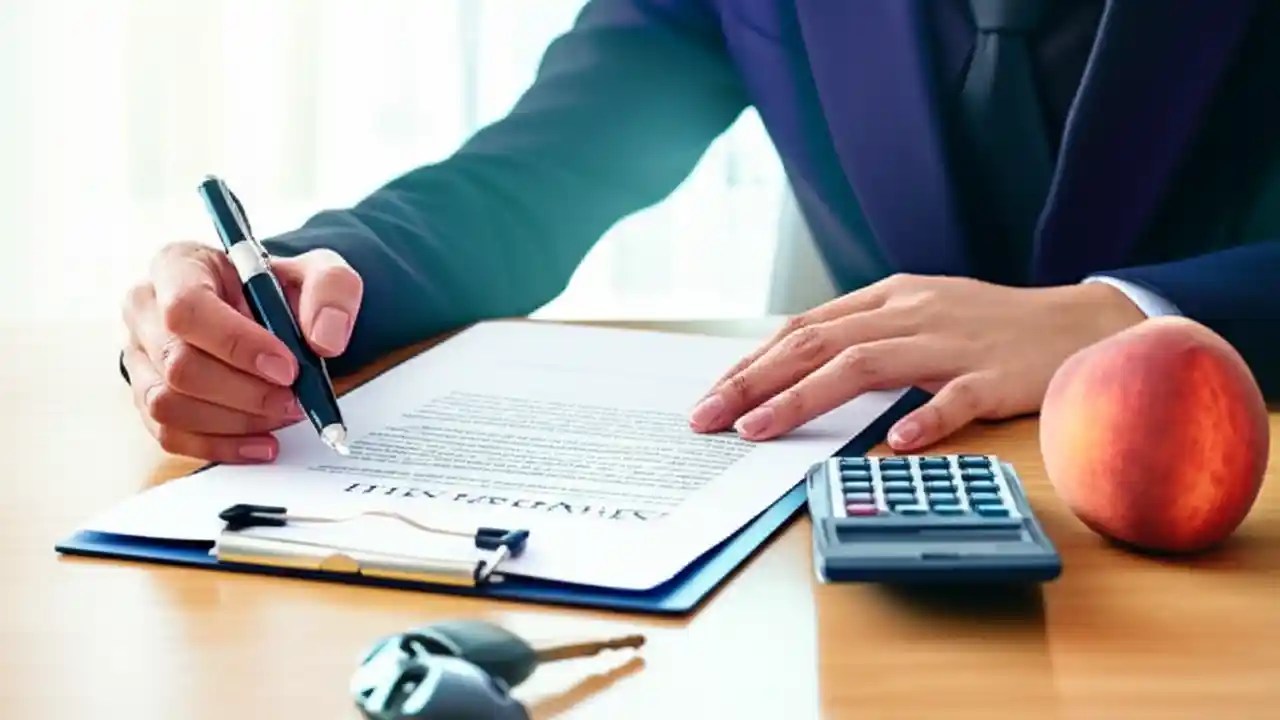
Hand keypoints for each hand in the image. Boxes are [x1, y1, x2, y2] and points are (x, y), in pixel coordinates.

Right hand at [121, 242, 362, 462]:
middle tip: (295, 400)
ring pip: (169, 405)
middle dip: (246, 392)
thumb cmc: (280, 289)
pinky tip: (263, 443)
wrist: (268, 312)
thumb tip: (325, 340)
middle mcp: (145, 310)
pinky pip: (170, 435)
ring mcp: (140, 357)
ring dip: (236, 421)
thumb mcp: (319, 271)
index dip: (236, 345)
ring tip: (283, 414)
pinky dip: (221, 446)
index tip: (287, 367)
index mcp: (177, 266)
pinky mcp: (146, 397)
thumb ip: (332, 290)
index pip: (186, 309)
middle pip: (178, 364)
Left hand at [688, 274, 1145, 450]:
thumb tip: (796, 372)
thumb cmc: (991, 329)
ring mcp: (954, 342)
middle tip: (708, 416)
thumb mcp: (920, 318)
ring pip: (866, 364)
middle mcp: (912, 312)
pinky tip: (895, 444)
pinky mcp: (997, 374)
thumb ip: (865, 338)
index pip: (804, 328)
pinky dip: (924, 420)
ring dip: (804, 398)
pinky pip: (957, 398)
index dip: (753, 361)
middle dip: (754, 380)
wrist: (1081, 325)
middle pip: (818, 343)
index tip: (713, 395)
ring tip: (760, 430)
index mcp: (891, 298)